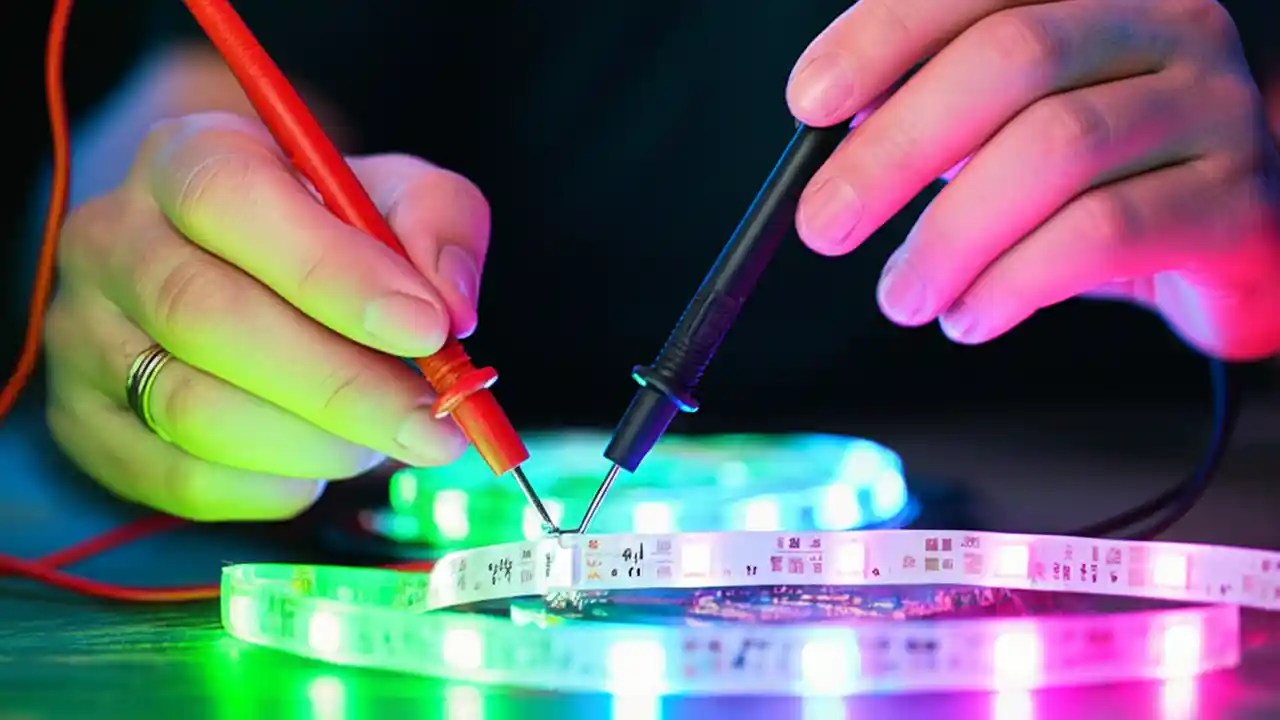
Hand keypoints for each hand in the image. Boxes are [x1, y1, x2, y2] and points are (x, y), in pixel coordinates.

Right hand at [44, 112, 488, 520]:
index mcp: (185, 157)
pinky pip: (176, 479)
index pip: (232, 200)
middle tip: (434, 424)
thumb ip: (438, 225)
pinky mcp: (86, 422)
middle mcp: (112, 239)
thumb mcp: (394, 194)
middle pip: (206, 317)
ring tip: (386, 438)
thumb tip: (450, 307)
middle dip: (341, 386)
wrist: (236, 263)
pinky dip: (270, 487)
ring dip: (314, 443)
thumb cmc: (326, 227)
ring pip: (191, 409)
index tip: (428, 329)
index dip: (332, 272)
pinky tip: (323, 466)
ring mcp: (84, 336)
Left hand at [789, 0, 1279, 359]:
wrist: (1228, 246)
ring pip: (1056, 150)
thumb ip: (939, 114)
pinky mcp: (1236, 202)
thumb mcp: (1010, 128)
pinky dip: (1014, 282)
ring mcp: (1213, 107)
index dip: (884, 36)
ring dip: (950, 236)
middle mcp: (1167, 24)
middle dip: (896, 149)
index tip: (808, 104)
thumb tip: (842, 138)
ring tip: (902, 295)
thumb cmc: (1098, 178)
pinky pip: (1104, 233)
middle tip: (825, 224)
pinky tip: (970, 314)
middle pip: (1014, 58)